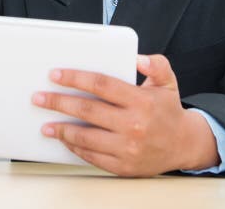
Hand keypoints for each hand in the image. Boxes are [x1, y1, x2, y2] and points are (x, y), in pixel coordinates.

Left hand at [32, 54, 218, 175]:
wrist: (185, 145)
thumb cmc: (169, 111)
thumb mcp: (167, 82)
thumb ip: (156, 65)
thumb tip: (139, 58)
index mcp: (140, 101)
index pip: (101, 85)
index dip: (75, 78)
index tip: (55, 74)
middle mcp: (133, 125)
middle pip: (88, 110)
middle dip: (59, 102)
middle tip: (39, 98)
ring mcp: (128, 148)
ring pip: (87, 137)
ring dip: (62, 130)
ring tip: (45, 123)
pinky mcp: (124, 166)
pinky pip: (94, 157)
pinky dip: (76, 148)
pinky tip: (65, 140)